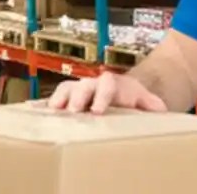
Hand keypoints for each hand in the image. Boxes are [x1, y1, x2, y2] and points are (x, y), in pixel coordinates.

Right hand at [46, 71, 168, 114]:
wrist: (123, 90)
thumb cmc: (132, 96)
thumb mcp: (145, 99)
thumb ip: (152, 104)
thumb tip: (160, 110)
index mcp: (112, 84)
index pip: (106, 86)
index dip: (101, 97)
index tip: (97, 110)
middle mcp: (92, 84)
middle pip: (82, 86)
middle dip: (77, 98)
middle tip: (72, 112)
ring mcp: (78, 90)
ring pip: (66, 89)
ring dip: (59, 100)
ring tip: (52, 112)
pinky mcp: (68, 98)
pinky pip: (55, 98)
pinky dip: (45, 105)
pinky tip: (36, 112)